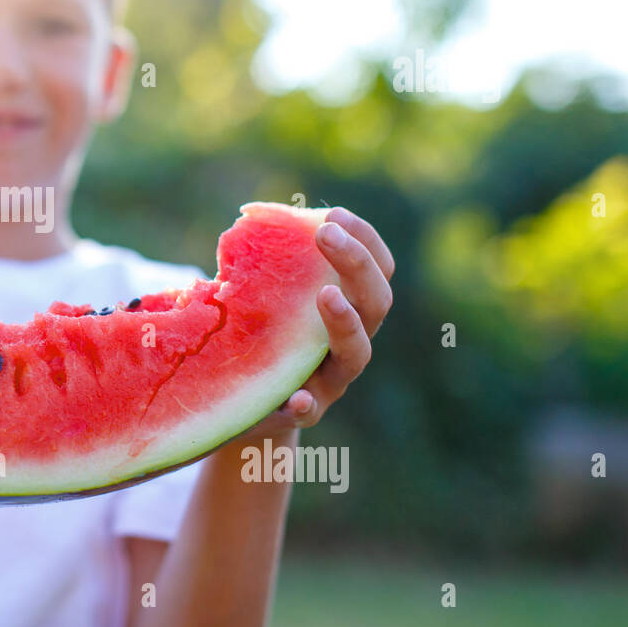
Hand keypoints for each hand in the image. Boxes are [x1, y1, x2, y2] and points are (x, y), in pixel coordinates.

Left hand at [238, 206, 394, 440]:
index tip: (334, 214)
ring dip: (345, 322)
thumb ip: (269, 262)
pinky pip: (311, 410)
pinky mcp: (305, 412)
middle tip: (326, 235)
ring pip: (357, 352)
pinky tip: (296, 396)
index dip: (364, 239)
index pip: (378, 268)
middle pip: (376, 302)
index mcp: (351, 307)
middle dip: (356, 265)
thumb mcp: (266, 295)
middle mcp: (352, 341)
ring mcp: (333, 380)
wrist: (249, 402)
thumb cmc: (263, 335)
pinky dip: (306, 402)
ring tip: (327, 296)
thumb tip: (251, 217)